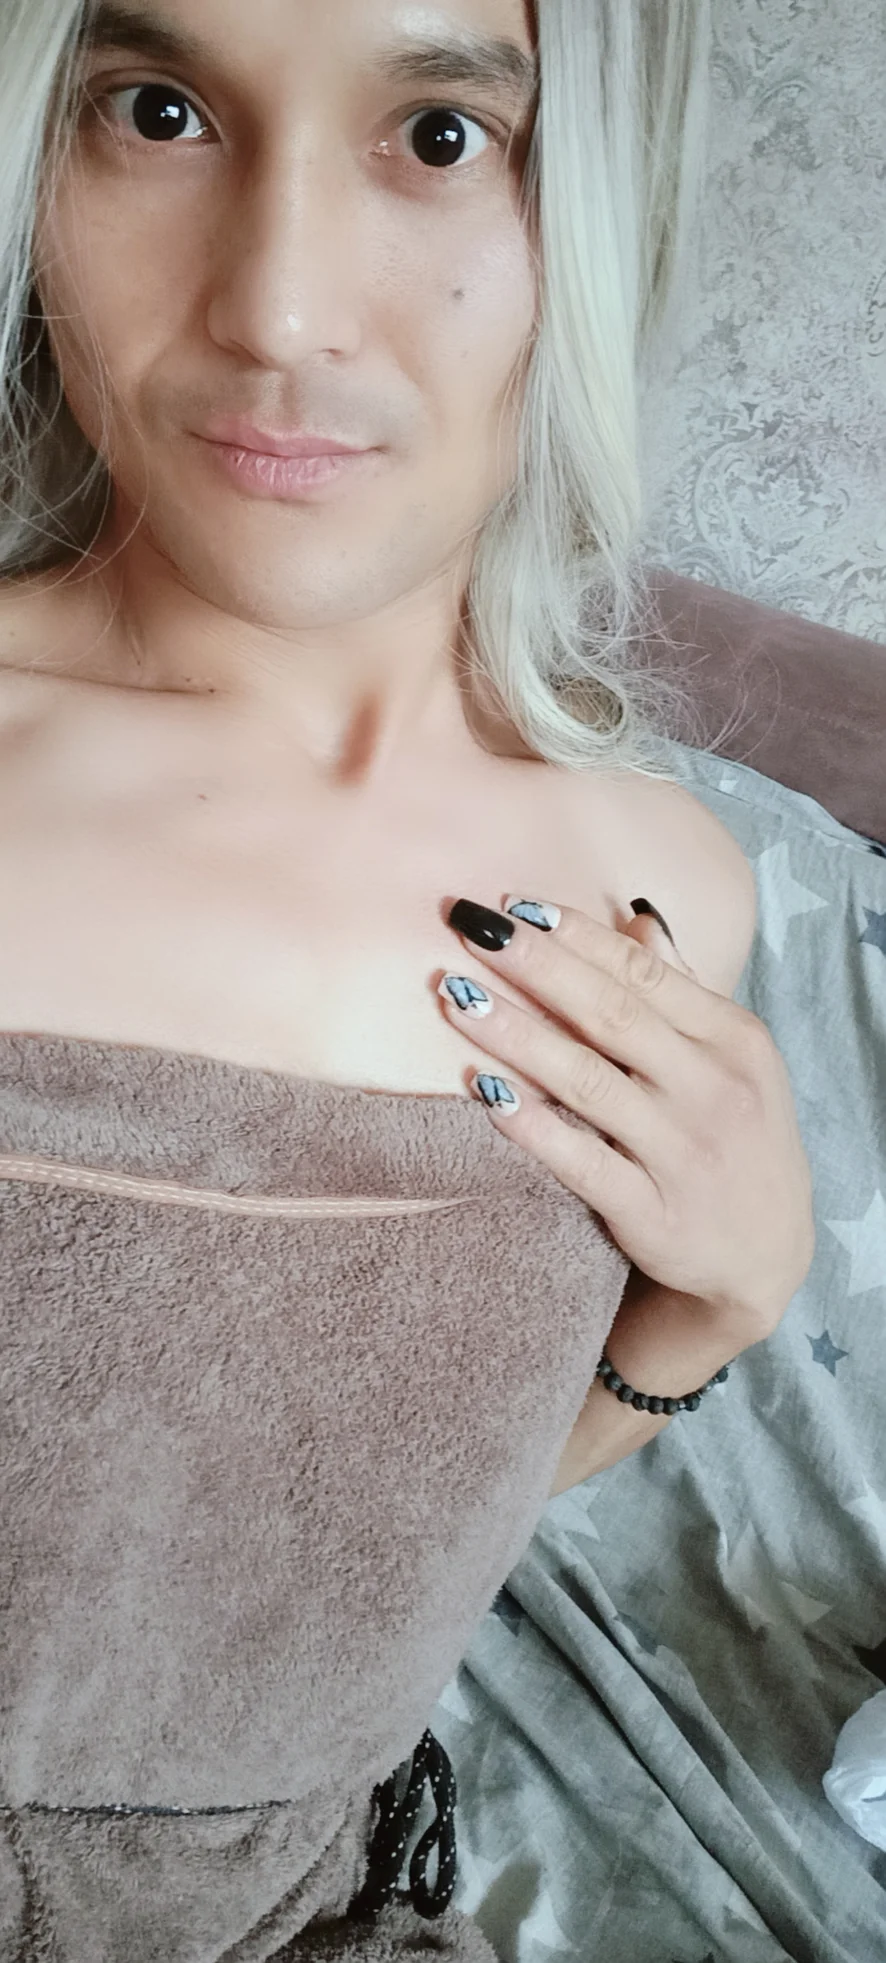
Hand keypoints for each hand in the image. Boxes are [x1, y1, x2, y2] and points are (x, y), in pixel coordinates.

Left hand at [437, 895, 814, 1330]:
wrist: (764, 1258)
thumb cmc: (736, 1138)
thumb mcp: (734, 1059)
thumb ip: (682, 990)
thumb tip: (637, 915)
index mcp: (735, 1040)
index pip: (646, 973)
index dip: (578, 936)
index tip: (515, 905)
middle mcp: (713, 1091)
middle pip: (612, 1015)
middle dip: (537, 966)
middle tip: (471, 928)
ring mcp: (682, 1154)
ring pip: (586, 1082)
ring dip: (517, 1036)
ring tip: (457, 998)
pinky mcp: (651, 1214)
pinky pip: (580, 1162)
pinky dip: (532, 1125)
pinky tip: (483, 1092)